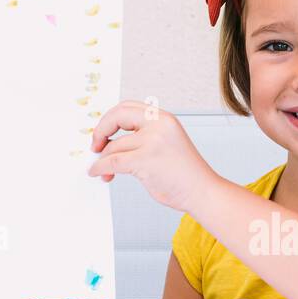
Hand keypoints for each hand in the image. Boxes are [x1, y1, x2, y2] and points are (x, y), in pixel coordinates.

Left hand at [86, 100, 222, 213]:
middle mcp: (159, 125)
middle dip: (100, 130)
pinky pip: (112, 161)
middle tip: (95, 145)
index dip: (110, 118)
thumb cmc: (185, 174)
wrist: (202, 191)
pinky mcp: (144, 160)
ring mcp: (152, 141)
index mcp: (165, 118)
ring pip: (113, 146)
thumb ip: (145, 135)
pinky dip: (100, 167)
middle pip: (117, 116)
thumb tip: (113, 140)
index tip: (104, 132)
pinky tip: (99, 173)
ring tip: (104, 171)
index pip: (128, 107)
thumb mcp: (167, 143)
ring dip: (103, 159)